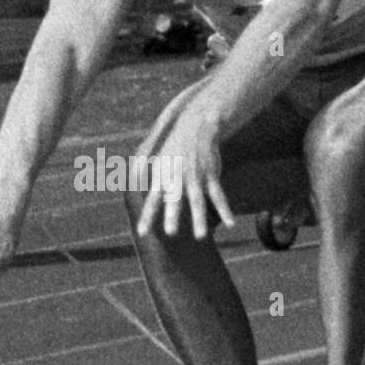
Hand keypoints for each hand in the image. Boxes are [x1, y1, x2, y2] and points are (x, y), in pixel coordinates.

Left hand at [135, 95, 235, 240]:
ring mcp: (195, 177)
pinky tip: (230, 224)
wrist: (195, 127)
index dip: (147, 216)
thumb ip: (148, 178)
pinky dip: (225, 210)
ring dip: (199, 219)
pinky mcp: (210, 176)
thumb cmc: (174, 148)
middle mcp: (177, 178)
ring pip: (197, 200)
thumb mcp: (157, 161)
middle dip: (172, 215)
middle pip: (174, 199)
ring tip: (199, 237)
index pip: (152, 200)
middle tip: (171, 233)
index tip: (142, 232)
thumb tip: (134, 188)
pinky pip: (218, 196)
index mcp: (161, 177)